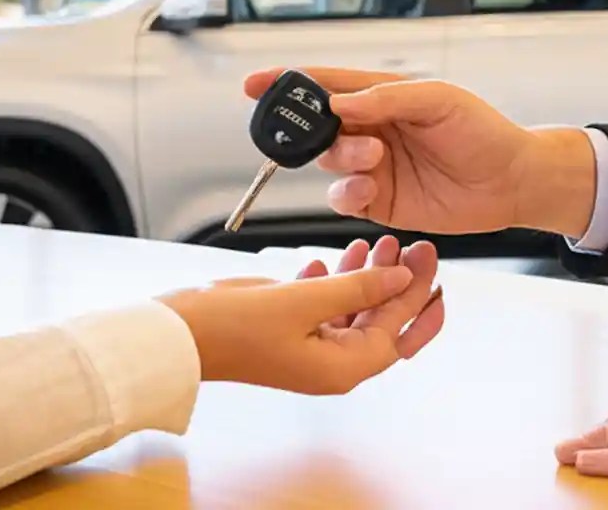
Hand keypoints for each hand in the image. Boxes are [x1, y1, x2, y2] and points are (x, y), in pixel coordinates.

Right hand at [160, 236, 444, 394]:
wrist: (179, 334)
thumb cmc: (233, 329)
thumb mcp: (304, 301)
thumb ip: (356, 288)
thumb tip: (399, 278)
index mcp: (341, 367)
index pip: (396, 330)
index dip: (416, 294)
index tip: (428, 260)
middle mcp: (330, 361)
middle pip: (381, 321)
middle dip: (397, 282)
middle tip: (413, 246)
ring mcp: (309, 345)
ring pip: (353, 309)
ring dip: (366, 276)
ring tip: (374, 241)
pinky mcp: (289, 327)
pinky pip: (324, 304)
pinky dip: (333, 279)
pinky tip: (331, 257)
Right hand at [244, 67, 596, 236]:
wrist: (512, 181)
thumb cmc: (483, 132)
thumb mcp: (439, 100)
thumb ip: (386, 97)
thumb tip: (338, 103)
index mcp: (382, 96)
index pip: (326, 84)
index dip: (288, 82)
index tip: (255, 84)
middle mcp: (371, 130)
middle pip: (319, 126)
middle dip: (316, 130)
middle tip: (338, 131)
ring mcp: (374, 167)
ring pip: (328, 163)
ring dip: (341, 160)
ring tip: (373, 158)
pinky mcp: (380, 202)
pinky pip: (344, 198)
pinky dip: (346, 194)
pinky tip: (366, 190)